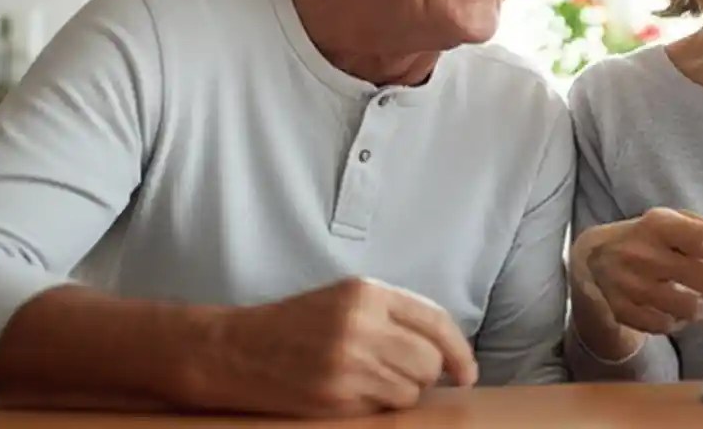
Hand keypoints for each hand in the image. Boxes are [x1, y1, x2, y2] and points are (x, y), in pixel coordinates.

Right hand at [208, 278, 477, 417]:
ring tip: (368, 381)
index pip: (436, 321)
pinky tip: (351, 393)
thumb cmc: (295, 325)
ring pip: (410, 390)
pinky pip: (382, 410)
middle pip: (428, 361)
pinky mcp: (335, 397)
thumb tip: (447, 352)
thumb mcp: (344, 300)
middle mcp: (360, 324)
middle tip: (400, 373)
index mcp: (366, 292)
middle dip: (424, 374)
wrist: (235, 350)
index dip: (459, 350)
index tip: (467, 372)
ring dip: (399, 392)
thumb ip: (393, 315)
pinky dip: (376, 407)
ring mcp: (348, 362)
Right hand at [570, 208, 702, 351]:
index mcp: (660, 225)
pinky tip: (683, 312)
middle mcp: (644, 254)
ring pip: (690, 310)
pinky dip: (683, 323)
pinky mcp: (625, 312)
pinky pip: (667, 326)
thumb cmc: (648, 238)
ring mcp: (632, 286)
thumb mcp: (673, 220)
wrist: (592, 260)